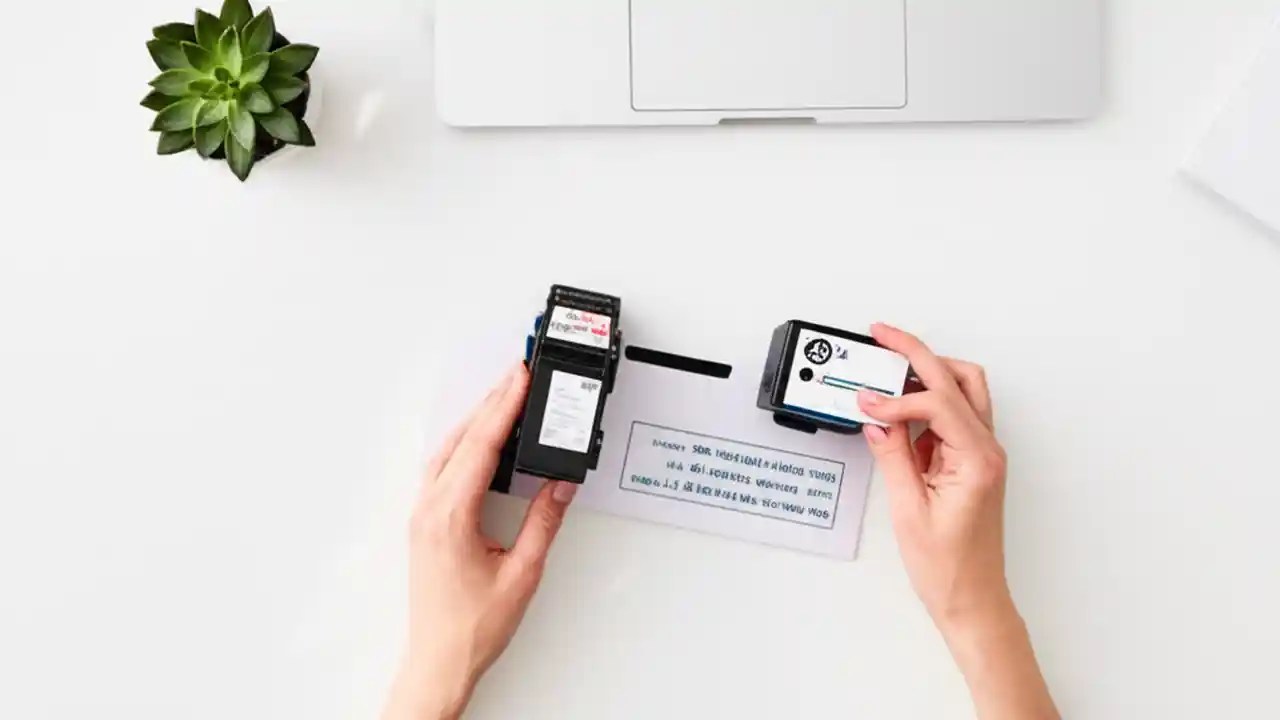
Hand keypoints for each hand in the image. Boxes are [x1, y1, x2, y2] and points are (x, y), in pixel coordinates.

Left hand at [382, 364, 578, 719]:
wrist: (439, 660)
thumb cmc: (472, 627)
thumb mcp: (522, 573)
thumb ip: (543, 523)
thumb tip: (560, 484)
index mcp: (450, 516)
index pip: (481, 446)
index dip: (504, 407)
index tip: (521, 378)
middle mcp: (429, 509)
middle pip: (462, 439)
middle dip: (492, 402)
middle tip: (517, 373)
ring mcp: (423, 514)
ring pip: (448, 450)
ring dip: (476, 420)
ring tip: (504, 396)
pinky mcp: (425, 522)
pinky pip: (442, 468)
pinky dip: (464, 444)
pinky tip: (479, 438)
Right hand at [857, 323, 1057, 719]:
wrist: (974, 600)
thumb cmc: (950, 569)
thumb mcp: (909, 510)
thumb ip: (892, 456)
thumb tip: (876, 418)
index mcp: (978, 460)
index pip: (936, 402)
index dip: (896, 395)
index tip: (866, 402)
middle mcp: (987, 450)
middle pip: (956, 379)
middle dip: (917, 353)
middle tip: (882, 336)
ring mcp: (982, 454)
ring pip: (962, 390)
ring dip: (927, 373)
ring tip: (888, 368)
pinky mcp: (972, 461)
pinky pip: (952, 416)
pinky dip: (926, 403)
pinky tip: (897, 412)